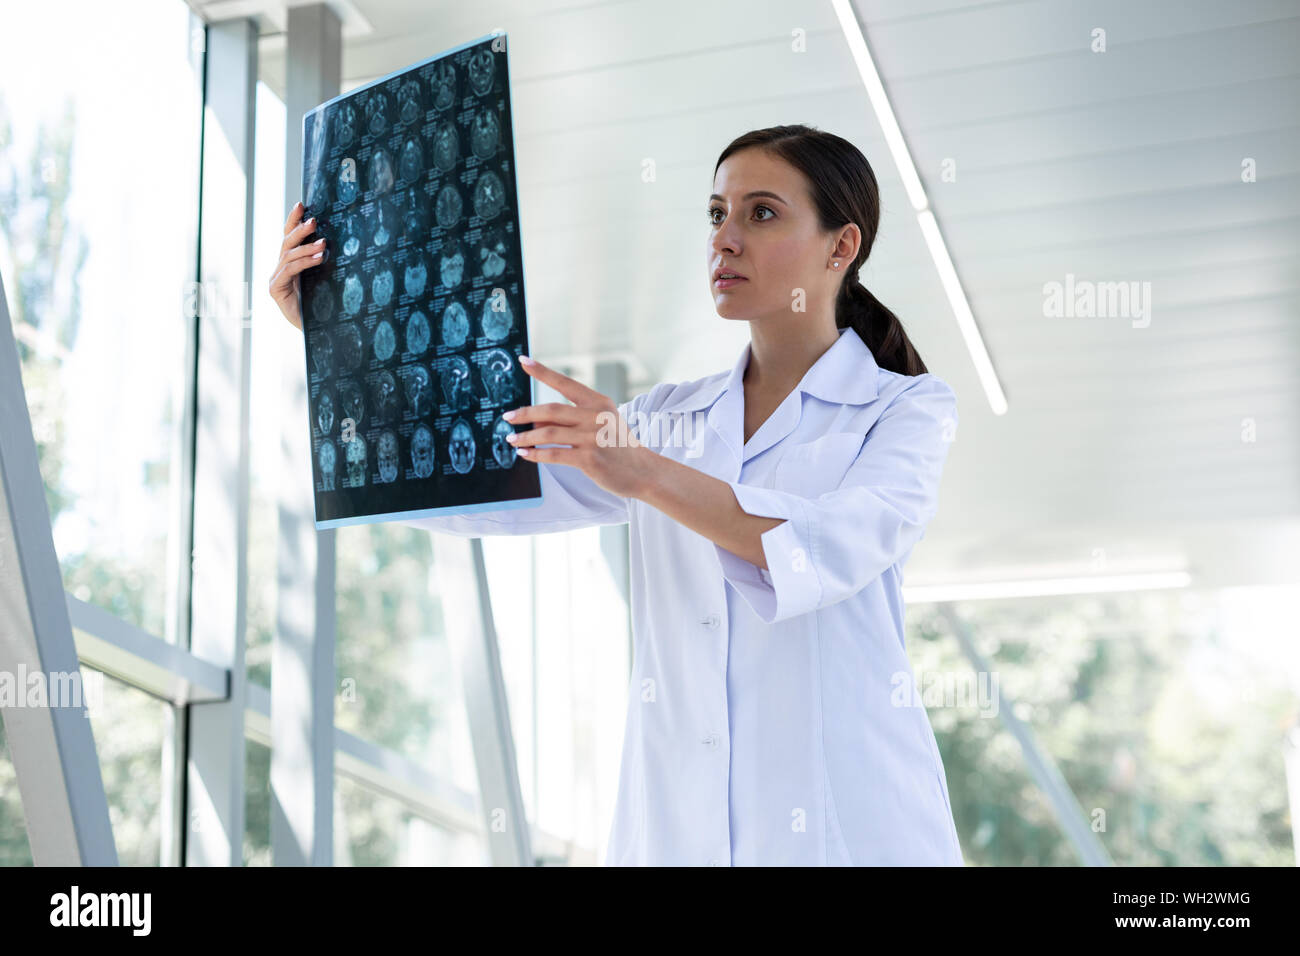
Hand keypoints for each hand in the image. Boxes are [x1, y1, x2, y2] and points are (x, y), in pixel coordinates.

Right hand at [269, 200, 325, 330]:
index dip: (294, 220)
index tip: (302, 203)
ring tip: (323, 242)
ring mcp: (276, 279)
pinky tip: (319, 258)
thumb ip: (324, 260)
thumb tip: (338, 238)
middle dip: (298, 228)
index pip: (290, 237)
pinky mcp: (275, 290)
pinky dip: (304, 262)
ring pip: (288, 255)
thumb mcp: (327, 278)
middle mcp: (281, 268)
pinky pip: (289, 271)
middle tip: (313, 220)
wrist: (320, 332)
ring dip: (306, 247)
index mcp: (292, 263)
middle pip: (286, 242)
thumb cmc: (325, 306)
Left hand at [505, 356, 652, 499]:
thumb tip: (537, 421)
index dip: (542, 372)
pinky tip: (524, 454)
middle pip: (551, 410)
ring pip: (548, 434)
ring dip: (526, 437)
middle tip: (508, 417)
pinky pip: (554, 455)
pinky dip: (535, 455)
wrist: (643, 472)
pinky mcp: (589, 459)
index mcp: (599, 402)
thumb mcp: (602, 423)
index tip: (524, 361)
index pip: (566, 383)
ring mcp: (593, 438)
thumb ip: (573, 419)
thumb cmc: (619, 447)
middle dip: (525, 413)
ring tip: (512, 439)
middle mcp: (596, 416)